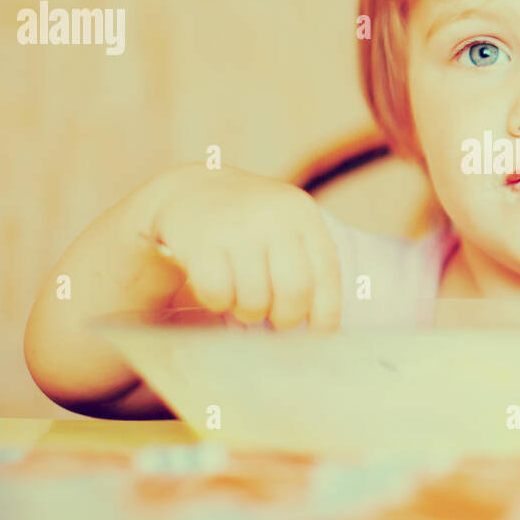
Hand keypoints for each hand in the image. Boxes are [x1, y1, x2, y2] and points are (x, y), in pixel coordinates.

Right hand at [147, 166, 341, 329]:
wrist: (192, 187)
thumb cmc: (247, 220)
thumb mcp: (285, 223)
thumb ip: (305, 259)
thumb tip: (322, 323)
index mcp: (302, 214)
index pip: (327, 272)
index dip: (327, 312)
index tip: (319, 333)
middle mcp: (274, 217)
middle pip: (295, 290)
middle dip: (287, 317)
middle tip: (276, 319)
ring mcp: (237, 228)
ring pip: (255, 299)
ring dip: (249, 312)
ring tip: (242, 299)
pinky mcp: (201, 241)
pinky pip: (218, 294)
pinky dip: (218, 303)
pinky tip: (217, 290)